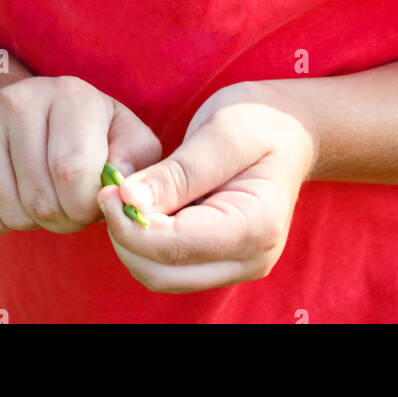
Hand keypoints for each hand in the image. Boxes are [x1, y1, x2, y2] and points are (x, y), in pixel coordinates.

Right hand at [0, 75, 161, 235]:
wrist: (17, 112)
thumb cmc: (83, 134)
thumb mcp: (122, 136)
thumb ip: (137, 161)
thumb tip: (121, 189)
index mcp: (70, 94)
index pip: (74, 175)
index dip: (85, 207)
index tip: (90, 200)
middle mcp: (19, 100)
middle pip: (42, 200)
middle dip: (61, 219)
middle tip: (64, 201)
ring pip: (11, 213)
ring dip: (31, 220)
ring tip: (37, 190)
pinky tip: (6, 192)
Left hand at [96, 84, 317, 292]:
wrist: (290, 129)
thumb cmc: (259, 120)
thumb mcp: (220, 131)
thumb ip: (177, 172)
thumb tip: (128, 200)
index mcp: (256, 225)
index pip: (173, 247)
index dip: (129, 224)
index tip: (107, 188)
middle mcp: (251, 259)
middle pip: (162, 273)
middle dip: (126, 237)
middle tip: (111, 191)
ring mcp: (238, 265)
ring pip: (161, 276)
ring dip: (133, 242)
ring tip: (127, 196)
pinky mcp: (222, 261)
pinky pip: (171, 266)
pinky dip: (147, 242)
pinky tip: (147, 205)